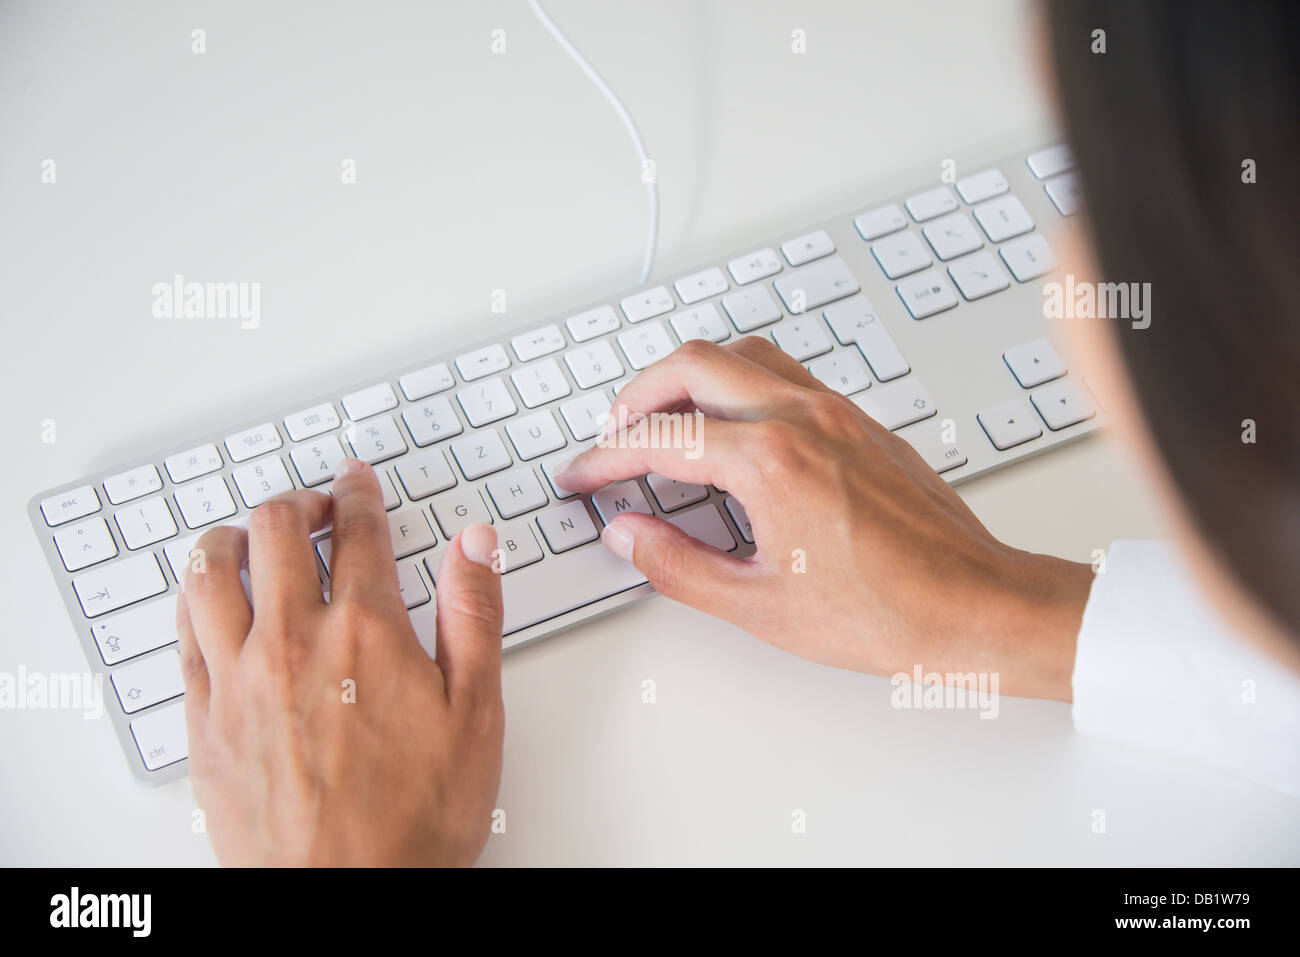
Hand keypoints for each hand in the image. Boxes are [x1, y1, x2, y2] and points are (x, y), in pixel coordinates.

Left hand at [176, 458, 504, 865]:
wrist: (343, 899)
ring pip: (210, 571)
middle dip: (297, 503)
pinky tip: (212, 600)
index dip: (359, 494)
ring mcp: (238, 678)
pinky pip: (182, 632)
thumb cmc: (412, 820)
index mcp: (365, 632)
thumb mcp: (476, 713)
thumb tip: (474, 545)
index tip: (358, 482)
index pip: (358, 533)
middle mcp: (292, 641)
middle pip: (275, 532)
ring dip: (232, 537)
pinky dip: (196, 597)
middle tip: (316, 507)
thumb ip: (474, 615)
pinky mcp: (203, 719)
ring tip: (253, 538)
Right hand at [556, 337, 1092, 699]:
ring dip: (689, 376)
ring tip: (663, 417)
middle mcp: (803, 418)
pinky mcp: (860, 420)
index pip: (661, 437)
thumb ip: (680, 566)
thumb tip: (630, 536)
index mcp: (771, 461)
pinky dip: (738, 381)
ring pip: (741, 354)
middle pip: (693, 365)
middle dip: (637, 394)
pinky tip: (732, 424)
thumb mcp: (761, 606)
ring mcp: (836, 411)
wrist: (977, 606)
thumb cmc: (889, 612)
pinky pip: (783, 372)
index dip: (606, 456)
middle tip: (611, 436)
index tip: (583, 475)